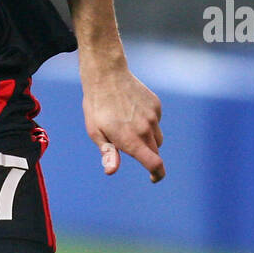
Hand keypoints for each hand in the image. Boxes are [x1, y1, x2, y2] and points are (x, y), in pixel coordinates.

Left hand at [81, 63, 163, 182]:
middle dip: (146, 156)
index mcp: (131, 140)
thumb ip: (108, 152)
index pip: (155, 163)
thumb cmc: (97, 107)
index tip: (153, 177)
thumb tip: (111, 171)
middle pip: (155, 152)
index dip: (157, 174)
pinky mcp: (156, 105)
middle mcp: (146, 129)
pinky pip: (156, 121)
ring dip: (147, 140)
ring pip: (157, 138)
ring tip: (128, 127)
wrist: (107, 75)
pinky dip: (148, 123)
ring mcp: (153, 116)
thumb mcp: (96, 132)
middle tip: (129, 147)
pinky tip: (132, 112)